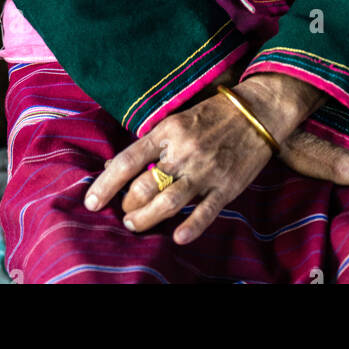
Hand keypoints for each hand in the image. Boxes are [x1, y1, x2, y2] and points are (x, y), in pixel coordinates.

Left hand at [83, 85, 274, 244]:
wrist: (257, 111)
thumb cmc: (212, 114)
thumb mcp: (176, 120)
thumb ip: (148, 144)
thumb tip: (112, 165)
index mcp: (167, 132)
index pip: (128, 160)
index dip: (106, 184)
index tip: (91, 202)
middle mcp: (183, 151)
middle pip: (145, 185)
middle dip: (128, 205)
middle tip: (124, 213)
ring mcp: (205, 170)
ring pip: (168, 201)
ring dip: (147, 218)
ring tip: (135, 224)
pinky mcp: (226, 186)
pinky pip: (206, 211)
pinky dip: (192, 227)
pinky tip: (178, 237)